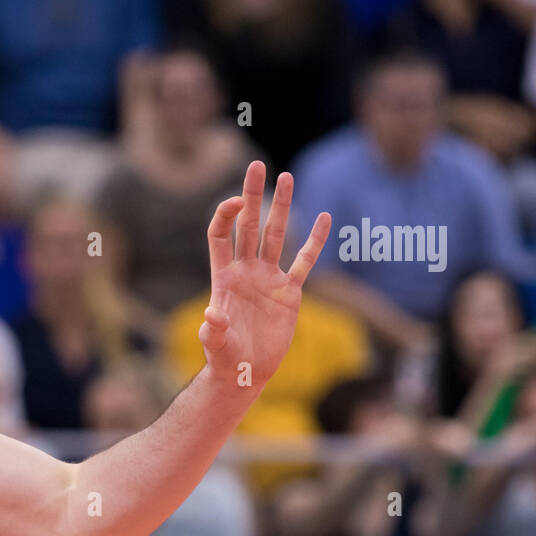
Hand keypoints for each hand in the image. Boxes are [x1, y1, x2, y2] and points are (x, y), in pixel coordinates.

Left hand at [199, 162, 330, 389]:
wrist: (247, 371)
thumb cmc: (225, 358)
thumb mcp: (216, 345)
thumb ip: (213, 331)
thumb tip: (212, 317)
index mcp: (224, 276)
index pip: (221, 235)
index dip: (226, 215)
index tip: (238, 202)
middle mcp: (246, 270)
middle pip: (249, 225)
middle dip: (253, 195)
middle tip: (257, 165)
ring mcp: (269, 278)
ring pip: (277, 235)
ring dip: (282, 207)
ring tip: (287, 176)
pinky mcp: (290, 292)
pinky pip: (305, 261)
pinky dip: (314, 241)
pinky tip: (324, 218)